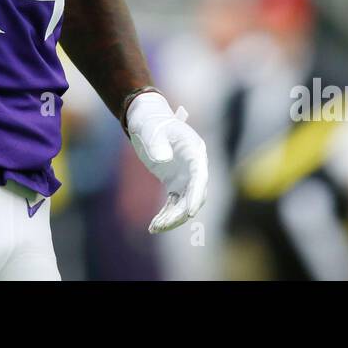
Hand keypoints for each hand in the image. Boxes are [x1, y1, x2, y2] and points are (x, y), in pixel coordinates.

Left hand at [126, 91, 208, 232]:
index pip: (200, 177)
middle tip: (162, 224)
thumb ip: (157, 143)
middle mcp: (195, 166)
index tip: (190, 213)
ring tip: (155, 227)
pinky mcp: (175, 183)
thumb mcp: (151, 130)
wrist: (147, 120)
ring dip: (173, 217)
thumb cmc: (151, 122)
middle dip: (181, 212)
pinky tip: (154, 225)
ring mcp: (186, 176)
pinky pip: (174, 203)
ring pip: (185, 203)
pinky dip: (166, 215)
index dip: (196, 195)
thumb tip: (164, 159)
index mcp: (194, 150)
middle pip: (195, 195)